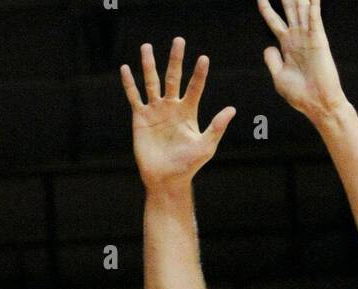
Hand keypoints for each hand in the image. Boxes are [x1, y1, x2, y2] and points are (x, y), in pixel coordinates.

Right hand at [120, 37, 235, 190]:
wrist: (166, 180)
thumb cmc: (188, 166)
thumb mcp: (206, 146)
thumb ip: (217, 127)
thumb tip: (232, 109)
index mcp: (188, 112)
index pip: (195, 87)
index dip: (199, 74)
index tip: (204, 58)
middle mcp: (172, 107)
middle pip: (173, 77)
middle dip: (176, 60)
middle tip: (179, 40)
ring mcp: (156, 111)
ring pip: (152, 82)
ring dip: (149, 65)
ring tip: (146, 46)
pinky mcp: (141, 118)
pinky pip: (134, 97)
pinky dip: (129, 84)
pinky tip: (125, 68)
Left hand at [258, 0, 346, 121]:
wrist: (317, 104)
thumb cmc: (300, 95)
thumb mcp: (279, 77)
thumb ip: (272, 61)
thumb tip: (268, 47)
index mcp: (287, 45)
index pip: (273, 20)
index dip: (266, 8)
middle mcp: (297, 37)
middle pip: (288, 8)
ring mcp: (308, 37)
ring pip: (301, 8)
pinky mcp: (318, 40)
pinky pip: (314, 18)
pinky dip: (313, 5)